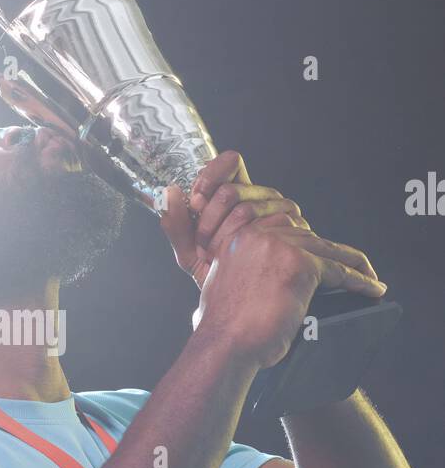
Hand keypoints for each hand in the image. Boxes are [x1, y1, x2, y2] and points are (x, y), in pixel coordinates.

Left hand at [159, 150, 309, 289]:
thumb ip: (177, 226)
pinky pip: (265, 230)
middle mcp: (264, 196)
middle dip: (207, 221)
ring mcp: (283, 210)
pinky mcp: (298, 230)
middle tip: (203, 245)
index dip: (210, 176)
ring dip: (222, 239)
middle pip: (229, 190)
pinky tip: (239, 261)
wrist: (250, 305)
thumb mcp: (191, 253)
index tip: (195, 202)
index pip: (231, 162)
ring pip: (245, 210)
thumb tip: (169, 191)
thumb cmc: (221, 275)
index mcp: (241, 192)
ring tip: (219, 259)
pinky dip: (243, 248)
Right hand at [193, 221, 386, 368]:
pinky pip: (338, 270)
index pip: (283, 229)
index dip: (308, 242)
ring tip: (369, 277)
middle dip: (332, 252)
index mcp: (238, 238)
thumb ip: (243, 272)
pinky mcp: (300, 265)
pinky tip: (371, 288)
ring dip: (353, 264)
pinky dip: (358, 281)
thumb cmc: (221, 329)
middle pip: (307, 237)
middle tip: (353, 267)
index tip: (323, 253)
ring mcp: (279, 248)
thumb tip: (265, 279)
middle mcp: (257, 235)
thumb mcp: (222, 287)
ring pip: (327, 250)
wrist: (222, 345)